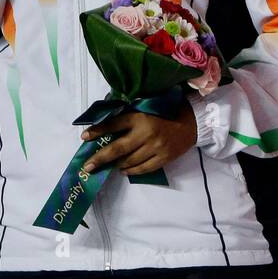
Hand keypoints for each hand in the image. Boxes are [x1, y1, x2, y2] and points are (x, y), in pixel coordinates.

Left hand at [81, 99, 196, 176]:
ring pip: (129, 161)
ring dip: (116, 165)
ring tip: (108, 166)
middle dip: (100, 158)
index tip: (84, 137)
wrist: (193, 122)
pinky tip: (124, 170)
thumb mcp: (147, 107)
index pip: (114, 124)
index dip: (98, 130)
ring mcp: (155, 147)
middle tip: (87, 167)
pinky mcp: (164, 158)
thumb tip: (108, 122)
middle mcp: (146, 133)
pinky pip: (143, 168)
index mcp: (140, 117)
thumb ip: (131, 113)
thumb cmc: (167, 112)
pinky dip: (132, 171)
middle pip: (117, 148)